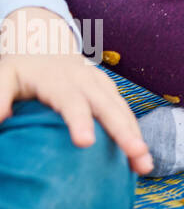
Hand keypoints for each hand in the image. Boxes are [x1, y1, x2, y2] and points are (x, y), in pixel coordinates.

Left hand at [0, 49, 154, 174]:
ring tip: (145, 163)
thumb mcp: (4, 76)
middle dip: (124, 131)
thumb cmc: (22, 68)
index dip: (80, 121)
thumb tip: (1, 120)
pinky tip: (140, 154)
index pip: (71, 101)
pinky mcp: (110, 92)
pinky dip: (135, 132)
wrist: (46, 44)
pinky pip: (126, 112)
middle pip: (109, 107)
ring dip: (136, 136)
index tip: (86, 143)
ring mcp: (101, 85)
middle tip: (137, 154)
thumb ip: (0, 96)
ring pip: (123, 110)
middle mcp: (86, 81)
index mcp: (59, 79)